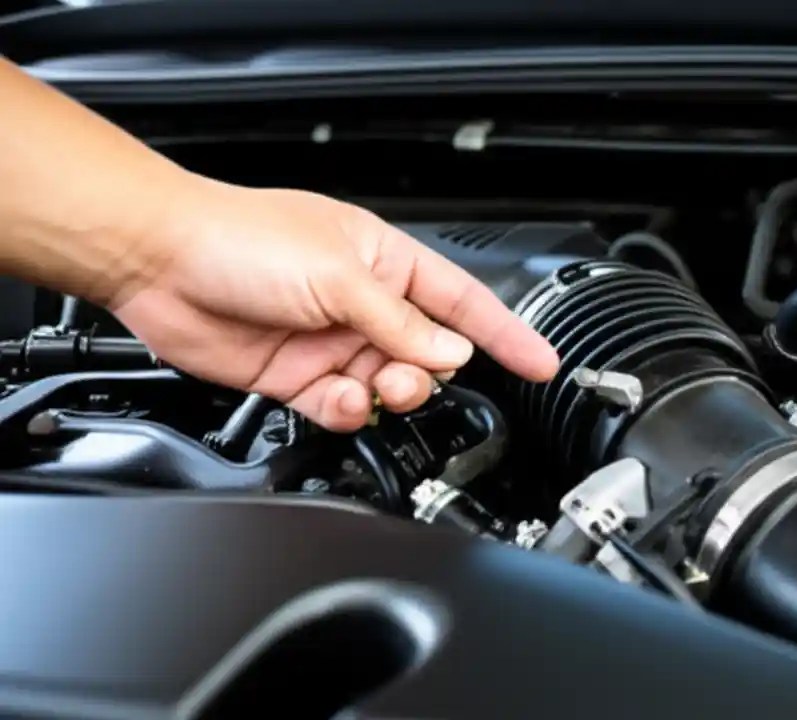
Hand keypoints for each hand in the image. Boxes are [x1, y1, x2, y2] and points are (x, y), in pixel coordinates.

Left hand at [110, 174, 558, 430]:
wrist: (159, 261)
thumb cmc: (240, 237)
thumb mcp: (338, 275)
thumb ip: (401, 323)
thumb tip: (452, 354)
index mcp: (385, 262)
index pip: (463, 304)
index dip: (507, 334)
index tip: (541, 362)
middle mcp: (363, 305)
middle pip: (427, 356)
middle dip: (428, 374)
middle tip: (409, 375)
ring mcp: (331, 343)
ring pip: (388, 389)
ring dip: (388, 395)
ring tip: (372, 385)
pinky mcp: (298, 378)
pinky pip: (342, 409)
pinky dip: (346, 412)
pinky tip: (334, 398)